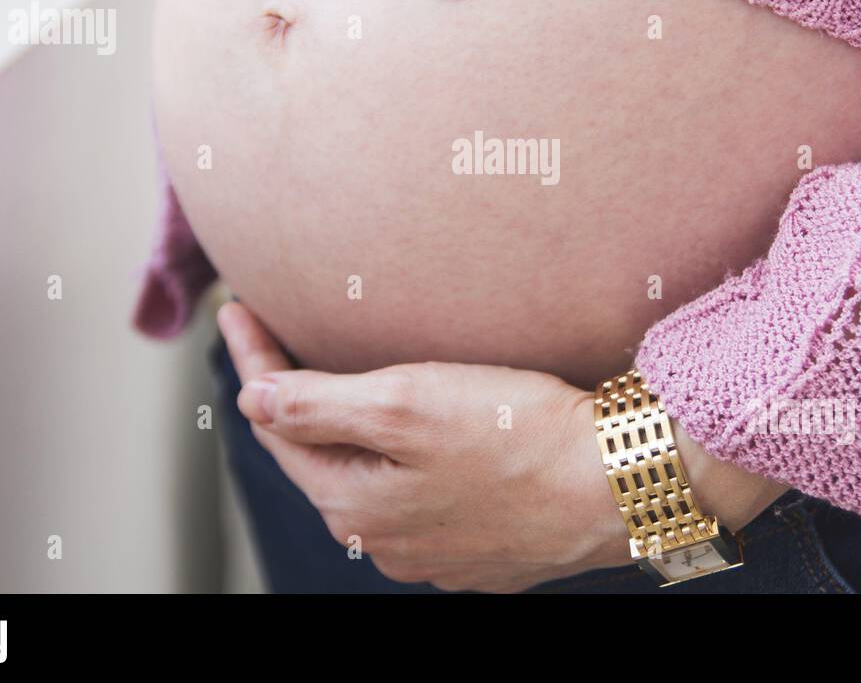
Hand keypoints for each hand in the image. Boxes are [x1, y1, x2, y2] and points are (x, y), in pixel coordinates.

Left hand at [217, 302, 630, 591]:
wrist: (621, 484)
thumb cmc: (520, 437)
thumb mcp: (406, 405)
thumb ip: (317, 405)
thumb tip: (250, 399)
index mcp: (355, 506)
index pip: (279, 424)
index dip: (255, 361)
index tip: (238, 310)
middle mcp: (387, 541)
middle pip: (322, 455)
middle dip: (300, 399)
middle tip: (282, 340)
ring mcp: (437, 551)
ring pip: (374, 478)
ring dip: (356, 431)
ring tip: (349, 383)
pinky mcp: (482, 546)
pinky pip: (423, 496)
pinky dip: (409, 458)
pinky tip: (426, 434)